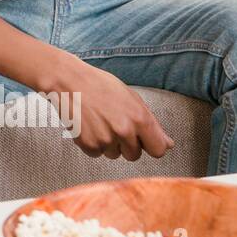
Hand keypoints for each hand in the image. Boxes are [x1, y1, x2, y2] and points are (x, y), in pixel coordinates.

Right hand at [46, 59, 173, 161]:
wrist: (68, 81)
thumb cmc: (101, 85)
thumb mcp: (131, 98)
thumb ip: (151, 123)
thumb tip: (168, 145)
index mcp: (140, 118)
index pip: (158, 150)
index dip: (150, 145)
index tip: (143, 140)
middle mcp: (124, 131)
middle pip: (134, 155)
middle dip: (127, 144)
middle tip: (113, 124)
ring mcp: (105, 139)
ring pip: (114, 155)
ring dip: (109, 143)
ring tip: (98, 122)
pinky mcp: (88, 144)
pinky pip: (97, 153)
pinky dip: (93, 143)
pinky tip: (88, 126)